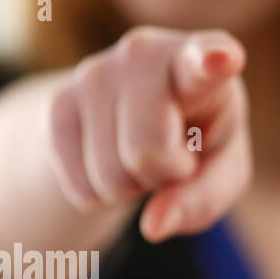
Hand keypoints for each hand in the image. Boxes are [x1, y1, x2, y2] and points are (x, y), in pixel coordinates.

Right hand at [41, 27, 251, 242]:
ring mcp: (95, 73)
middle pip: (148, 151)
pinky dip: (102, 194)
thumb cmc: (200, 141)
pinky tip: (113, 157)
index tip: (222, 57)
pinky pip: (81, 188)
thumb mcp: (222, 170)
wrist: (139, 113)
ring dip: (132, 185)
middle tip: (175, 153)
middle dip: (164, 173)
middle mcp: (146, 53)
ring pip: (110, 175)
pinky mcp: (57, 102)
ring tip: (144, 150)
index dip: (213, 59)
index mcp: (201, 61)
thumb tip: (154, 226)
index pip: (204, 59)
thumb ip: (203, 198)